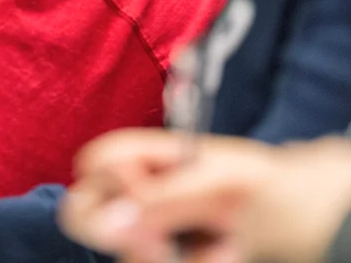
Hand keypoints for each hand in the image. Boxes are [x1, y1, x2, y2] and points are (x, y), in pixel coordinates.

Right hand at [60, 129, 350, 262]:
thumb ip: (160, 201)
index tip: (146, 202)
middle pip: (92, 209)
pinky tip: (219, 254)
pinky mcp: (167, 251)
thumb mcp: (220, 191)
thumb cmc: (275, 191)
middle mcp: (144, 187)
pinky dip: (186, 262)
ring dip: (166, 256)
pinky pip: (149, 260)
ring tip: (219, 247)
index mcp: (152, 156)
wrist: (316, 222)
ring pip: (125, 248)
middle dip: (129, 233)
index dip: (110, 184)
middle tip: (167, 243)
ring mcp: (154, 222)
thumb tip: (104, 221)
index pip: (94, 163)